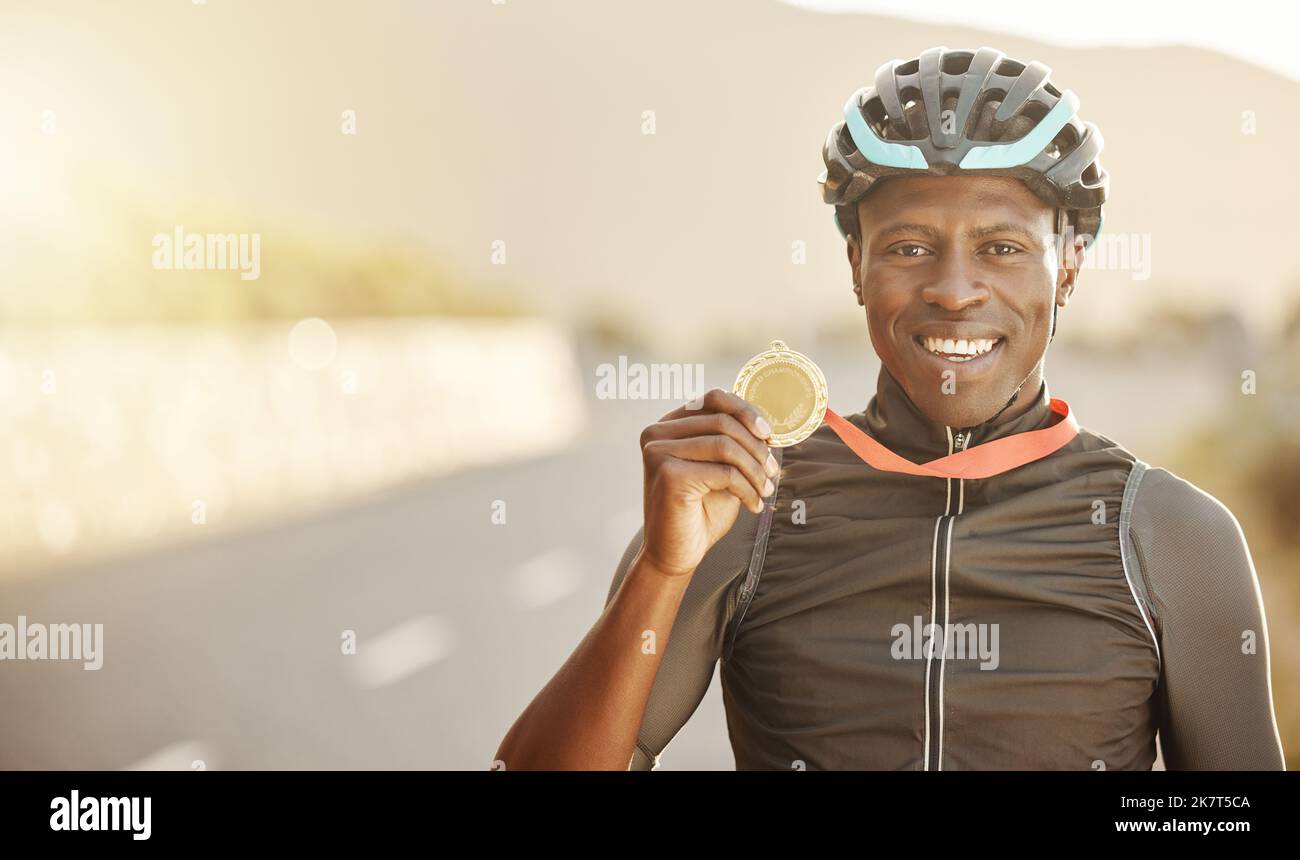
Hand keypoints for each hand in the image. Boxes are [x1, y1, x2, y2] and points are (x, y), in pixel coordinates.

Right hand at [638, 388, 776, 577]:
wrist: (677, 554)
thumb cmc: (700, 512)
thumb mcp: (720, 469)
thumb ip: (733, 442)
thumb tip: (766, 425)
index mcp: (667, 426)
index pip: (711, 399)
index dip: (746, 411)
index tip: (769, 435)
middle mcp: (657, 434)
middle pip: (722, 421)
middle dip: (756, 446)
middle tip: (772, 471)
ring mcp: (659, 452)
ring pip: (725, 444)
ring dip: (754, 469)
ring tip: (765, 489)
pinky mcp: (668, 474)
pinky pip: (724, 472)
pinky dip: (747, 488)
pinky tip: (754, 505)